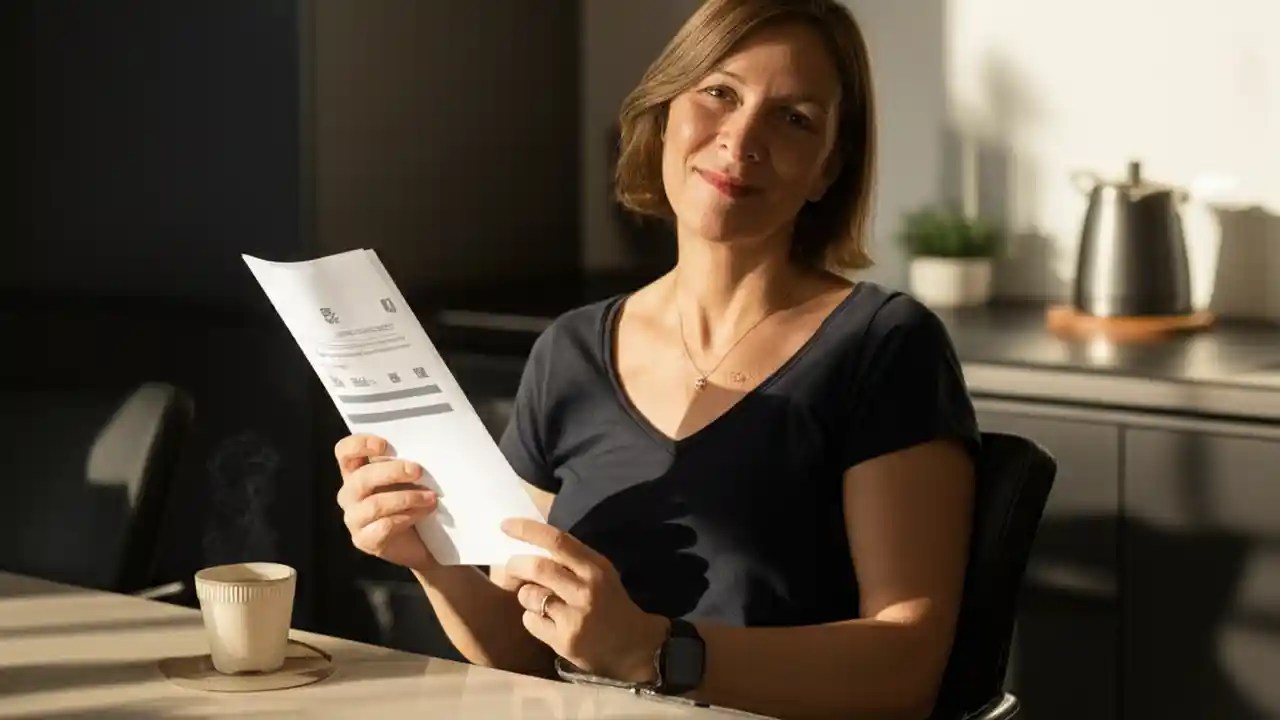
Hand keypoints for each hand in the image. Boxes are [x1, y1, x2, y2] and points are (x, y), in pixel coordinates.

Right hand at [334, 433, 438, 572]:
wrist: (420, 544)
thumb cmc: (412, 502)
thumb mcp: (408, 478)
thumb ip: (404, 463)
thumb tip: (423, 449)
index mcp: (356, 472)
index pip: (344, 451)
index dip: (360, 444)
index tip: (384, 446)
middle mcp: (349, 494)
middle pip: (361, 477)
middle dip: (392, 471)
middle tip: (418, 471)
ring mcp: (354, 519)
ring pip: (375, 504)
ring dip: (407, 498)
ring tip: (431, 498)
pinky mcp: (364, 540)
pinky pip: (384, 526)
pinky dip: (408, 517)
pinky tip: (423, 514)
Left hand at [500, 518, 668, 682]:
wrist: (634, 646)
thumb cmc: (610, 603)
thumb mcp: (599, 574)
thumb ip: (570, 561)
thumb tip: (527, 547)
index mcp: (595, 567)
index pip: (558, 540)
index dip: (528, 530)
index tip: (505, 525)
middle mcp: (586, 589)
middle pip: (537, 567)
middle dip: (515, 566)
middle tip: (512, 569)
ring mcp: (575, 616)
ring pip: (529, 595)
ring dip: (525, 595)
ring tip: (538, 601)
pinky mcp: (565, 640)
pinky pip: (530, 620)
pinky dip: (532, 618)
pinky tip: (547, 622)